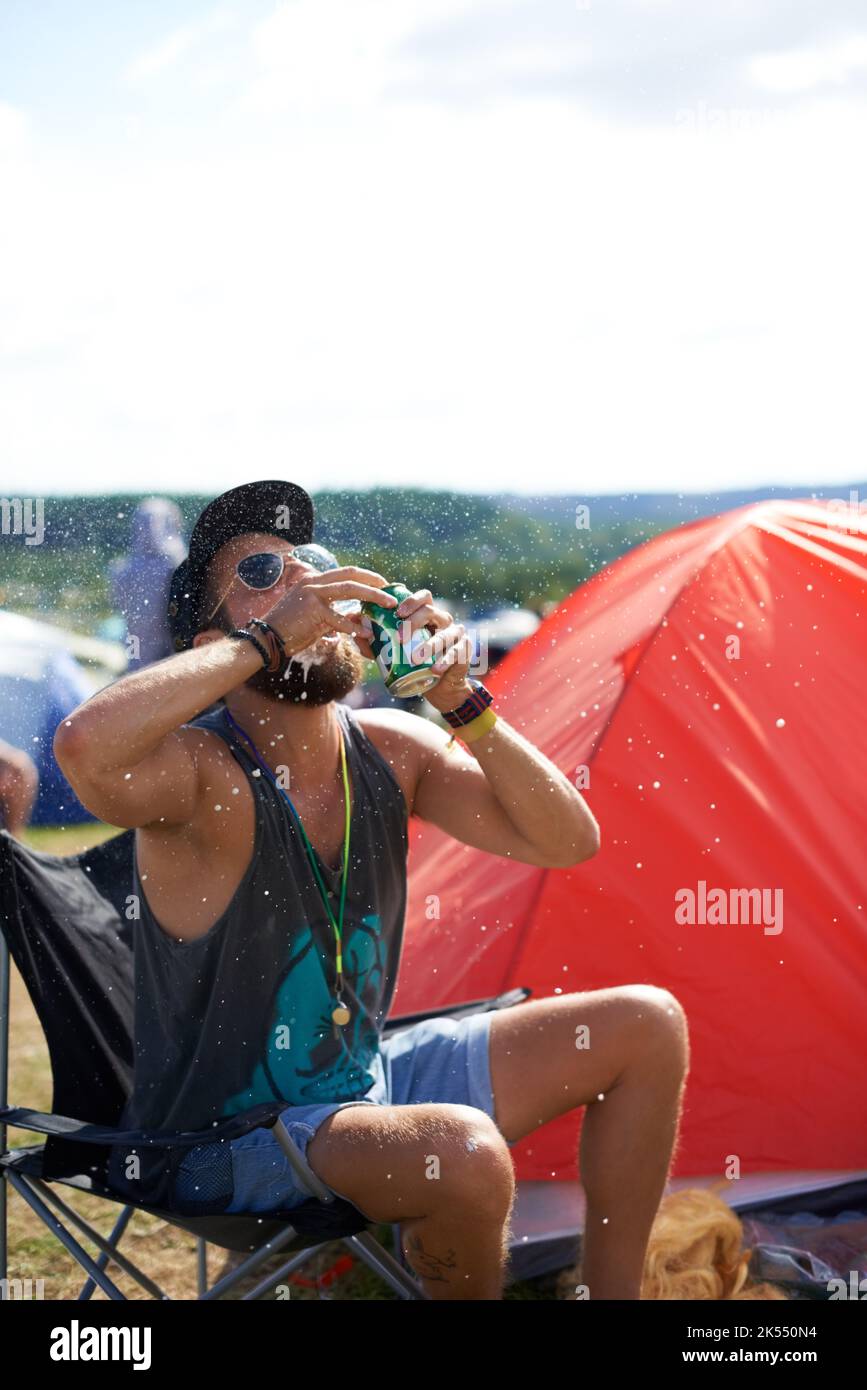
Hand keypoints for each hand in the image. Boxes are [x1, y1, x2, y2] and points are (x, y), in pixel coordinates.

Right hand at [264, 566, 397, 655]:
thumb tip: (357, 618)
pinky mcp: (313, 610)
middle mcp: (314, 582)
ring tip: (388, 604)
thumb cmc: (291, 629)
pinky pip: (339, 618)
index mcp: (314, 580)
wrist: (267, 638)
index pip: (346, 572)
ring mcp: (313, 594)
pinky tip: (366, 633)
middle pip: (351, 575)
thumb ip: (335, 613)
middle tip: (391, 591)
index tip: (382, 584)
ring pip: (349, 589)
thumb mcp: (315, 616)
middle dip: (374, 582)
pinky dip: (354, 626)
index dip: (367, 576)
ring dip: (372, 596)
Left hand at [364, 588, 474, 712]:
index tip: (396, 612)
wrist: (439, 687)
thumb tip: (350, 621)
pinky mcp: (465, 651)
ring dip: (430, 644)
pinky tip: (435, 668)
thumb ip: (372, 639)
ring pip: (446, 633)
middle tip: (399, 637)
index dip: (411, 601)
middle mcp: (443, 621)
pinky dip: (445, 660)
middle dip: (414, 622)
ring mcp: (457, 634)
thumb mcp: (391, 653)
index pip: (423, 597)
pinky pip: (457, 653)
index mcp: (427, 615)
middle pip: (431, 611)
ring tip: (416, 657)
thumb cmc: (414, 665)